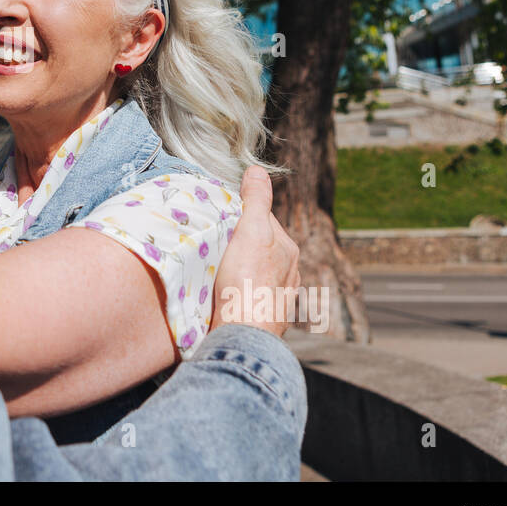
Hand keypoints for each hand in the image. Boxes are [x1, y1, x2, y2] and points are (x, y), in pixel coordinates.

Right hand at [210, 166, 300, 337]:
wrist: (243, 335)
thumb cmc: (246, 282)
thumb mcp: (251, 231)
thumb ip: (256, 200)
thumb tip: (257, 170)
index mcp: (288, 249)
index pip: (264, 220)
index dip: (242, 216)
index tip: (222, 219)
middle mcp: (290, 273)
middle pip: (261, 247)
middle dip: (242, 244)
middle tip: (216, 245)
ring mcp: (279, 297)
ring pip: (257, 273)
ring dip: (241, 270)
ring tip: (219, 271)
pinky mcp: (266, 318)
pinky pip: (252, 296)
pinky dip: (241, 292)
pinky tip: (228, 295)